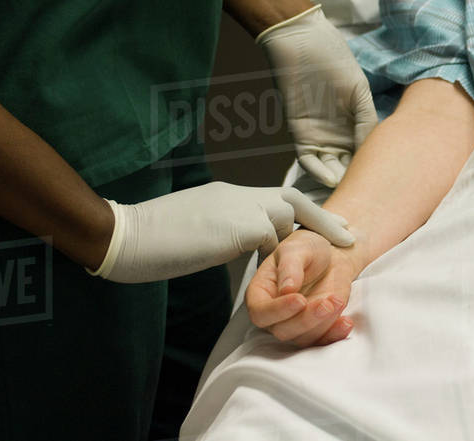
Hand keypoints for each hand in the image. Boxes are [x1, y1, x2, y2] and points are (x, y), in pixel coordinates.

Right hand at [88, 183, 354, 282]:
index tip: (330, 222)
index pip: (275, 197)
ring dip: (290, 247)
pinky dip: (277, 260)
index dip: (304, 211)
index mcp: (228, 194)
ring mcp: (240, 208)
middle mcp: (238, 195)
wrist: (124, 234)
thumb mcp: (196, 224)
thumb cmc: (150, 237)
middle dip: (322, 219)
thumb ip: (223, 226)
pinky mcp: (240, 228)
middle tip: (349, 236)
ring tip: (308, 266)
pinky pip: (272, 243)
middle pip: (291, 200)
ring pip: (283, 222)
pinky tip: (277, 279)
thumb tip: (238, 240)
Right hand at [246, 229, 365, 346]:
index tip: (299, 299)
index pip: (260, 312)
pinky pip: (323, 341)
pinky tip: (346, 323)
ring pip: (304, 337)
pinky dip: (335, 335)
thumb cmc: (308, 249)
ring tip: (338, 301)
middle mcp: (275, 313)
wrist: (331, 255)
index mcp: (261, 293)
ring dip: (323, 324)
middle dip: (306, 319)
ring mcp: (295, 323)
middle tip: (326, 303)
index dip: (278, 310)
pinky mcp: (316, 327)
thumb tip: (286, 289)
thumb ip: (290, 267)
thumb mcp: (296, 248)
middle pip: (282, 330)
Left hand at [258, 5, 378, 186]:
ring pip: (331, 166)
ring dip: (339, 180)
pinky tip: (332, 178)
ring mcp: (320, 135)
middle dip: (358, 179)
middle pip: (350, 164)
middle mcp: (339, 133)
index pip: (368, 152)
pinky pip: (309, 159)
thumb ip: (367, 121)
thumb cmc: (333, 59)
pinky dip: (319, 171)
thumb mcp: (359, 91)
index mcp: (357, 123)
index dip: (376, 166)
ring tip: (351, 190)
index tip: (387, 181)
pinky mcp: (300, 133)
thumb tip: (373, 151)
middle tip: (369, 194)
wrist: (302, 42)